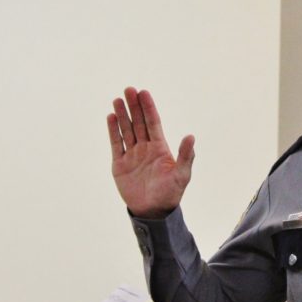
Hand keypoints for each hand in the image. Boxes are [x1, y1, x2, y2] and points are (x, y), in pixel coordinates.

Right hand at [107, 87, 194, 218]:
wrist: (153, 211)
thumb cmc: (170, 194)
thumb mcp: (181, 174)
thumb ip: (185, 155)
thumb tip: (191, 136)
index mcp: (160, 148)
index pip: (153, 122)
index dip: (148, 107)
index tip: (143, 93)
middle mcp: (145, 148)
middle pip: (138, 123)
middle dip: (134, 106)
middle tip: (128, 89)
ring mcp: (132, 155)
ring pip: (126, 130)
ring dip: (122, 115)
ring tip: (117, 99)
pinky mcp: (120, 164)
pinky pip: (116, 144)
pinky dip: (113, 131)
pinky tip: (111, 117)